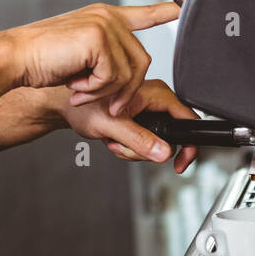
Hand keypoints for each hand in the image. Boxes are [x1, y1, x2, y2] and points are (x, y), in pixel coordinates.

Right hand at [11, 1, 179, 113]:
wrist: (14, 58)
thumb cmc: (39, 60)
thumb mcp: (79, 57)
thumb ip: (103, 60)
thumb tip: (124, 79)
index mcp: (103, 17)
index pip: (143, 13)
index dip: (165, 11)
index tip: (182, 7)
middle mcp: (107, 17)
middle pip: (141, 60)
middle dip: (124, 90)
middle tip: (99, 101)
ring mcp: (104, 25)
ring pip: (128, 72)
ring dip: (106, 93)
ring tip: (80, 92)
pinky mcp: (98, 38)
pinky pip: (113, 77)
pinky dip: (95, 91)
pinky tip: (75, 85)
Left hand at [58, 78, 199, 173]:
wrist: (66, 106)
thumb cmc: (84, 107)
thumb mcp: (113, 126)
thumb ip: (139, 140)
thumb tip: (163, 152)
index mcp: (155, 93)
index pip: (187, 119)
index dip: (188, 144)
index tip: (180, 162)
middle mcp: (155, 98)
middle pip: (170, 135)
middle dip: (145, 149)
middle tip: (124, 146)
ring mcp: (148, 108)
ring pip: (156, 141)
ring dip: (134, 149)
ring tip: (114, 140)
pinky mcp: (140, 117)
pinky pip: (145, 140)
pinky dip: (130, 146)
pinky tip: (114, 139)